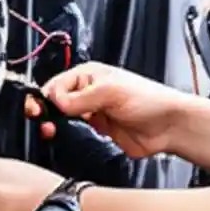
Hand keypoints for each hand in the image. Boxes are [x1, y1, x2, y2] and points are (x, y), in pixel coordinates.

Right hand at [25, 62, 189, 156]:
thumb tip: (56, 102)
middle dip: (47, 110)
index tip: (41, 109)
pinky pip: (75, 130)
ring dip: (54, 122)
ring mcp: (94, 111)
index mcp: (90, 75)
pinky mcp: (99, 129)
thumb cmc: (149, 100)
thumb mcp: (110, 92)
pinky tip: (65, 135)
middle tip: (43, 121)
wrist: (168, 126)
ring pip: (63, 116)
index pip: (57, 84)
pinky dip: (67, 133)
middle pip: (56, 100)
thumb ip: (80, 98)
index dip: (47, 97)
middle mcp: (89, 91)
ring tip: (51, 129)